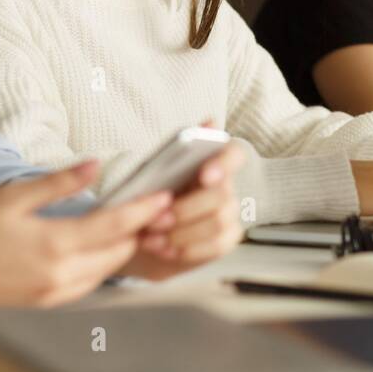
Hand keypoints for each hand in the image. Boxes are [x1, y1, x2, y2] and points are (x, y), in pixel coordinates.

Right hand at [0, 161, 171, 309]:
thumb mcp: (13, 196)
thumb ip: (59, 183)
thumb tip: (94, 164)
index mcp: (54, 244)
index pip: (115, 226)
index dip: (144, 210)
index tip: (164, 195)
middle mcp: (60, 274)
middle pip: (119, 252)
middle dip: (140, 229)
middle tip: (154, 206)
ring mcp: (54, 293)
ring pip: (107, 271)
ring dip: (123, 248)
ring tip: (132, 223)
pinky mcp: (47, 302)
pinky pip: (88, 284)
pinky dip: (102, 265)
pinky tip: (98, 246)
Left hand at [117, 143, 245, 279]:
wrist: (138, 236)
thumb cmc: (148, 197)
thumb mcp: (152, 171)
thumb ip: (180, 149)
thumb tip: (210, 121)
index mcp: (210, 162)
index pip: (234, 154)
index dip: (224, 163)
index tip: (204, 175)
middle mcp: (225, 186)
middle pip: (222, 195)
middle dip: (186, 209)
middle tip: (155, 219)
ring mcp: (229, 214)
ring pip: (218, 222)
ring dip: (181, 232)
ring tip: (152, 237)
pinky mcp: (226, 240)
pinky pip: (218, 245)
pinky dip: (188, 250)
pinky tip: (166, 249)